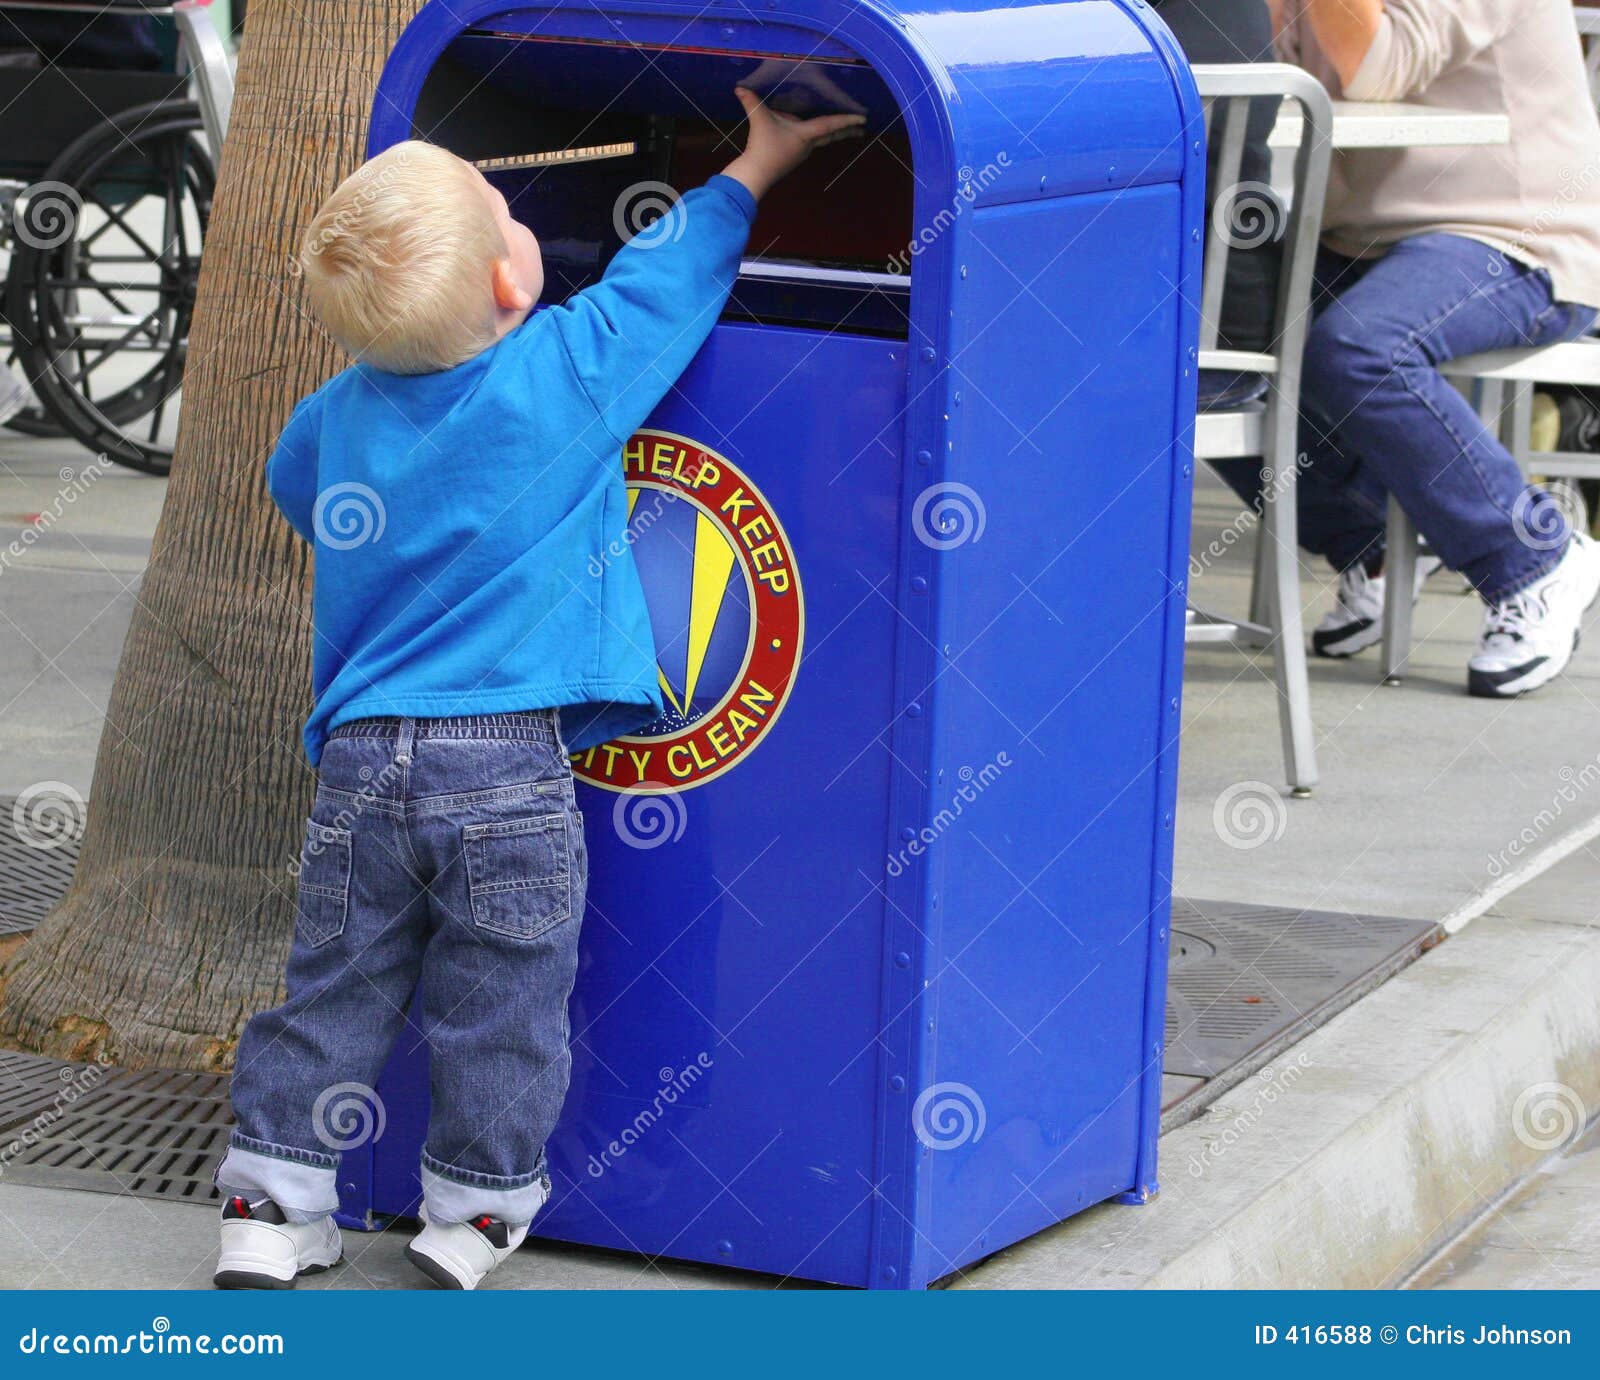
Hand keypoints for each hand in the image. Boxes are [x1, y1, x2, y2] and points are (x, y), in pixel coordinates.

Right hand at [721, 86, 866, 200]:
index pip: (831, 125)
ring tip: (836, 129)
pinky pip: (805, 143)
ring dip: (828, 133)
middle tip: (861, 129)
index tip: (863, 119)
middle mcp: (807, 145)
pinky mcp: (792, 159)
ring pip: (817, 139)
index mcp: (805, 134)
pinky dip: (811, 137)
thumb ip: (751, 102)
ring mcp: (800, 154)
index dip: (847, 120)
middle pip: (831, 136)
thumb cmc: (762, 146)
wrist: (756, 174)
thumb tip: (738, 88)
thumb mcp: (758, 119)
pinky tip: (803, 134)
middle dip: (847, 131)